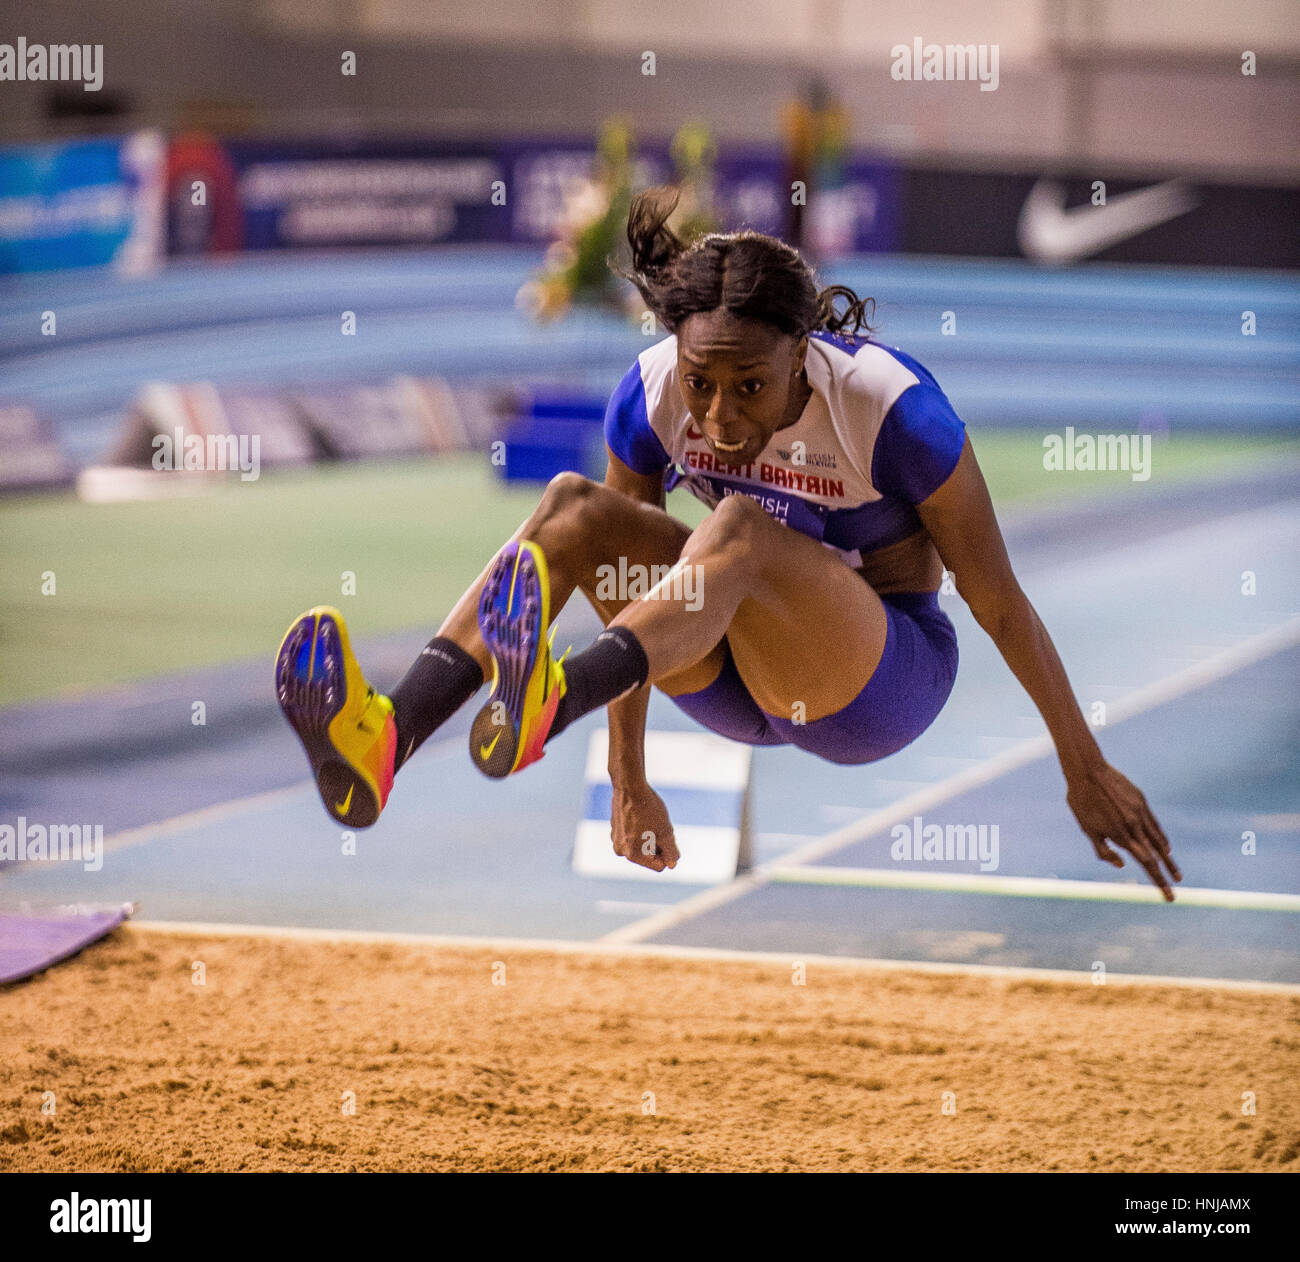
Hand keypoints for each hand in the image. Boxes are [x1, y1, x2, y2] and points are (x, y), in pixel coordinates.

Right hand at [610, 778, 678, 872]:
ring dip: (650, 836)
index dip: (668, 853)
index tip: (669, 837)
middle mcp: (620, 850)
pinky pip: (633, 835)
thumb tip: (672, 865)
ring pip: (642, 845)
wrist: (629, 785)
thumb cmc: (649, 809)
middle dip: (658, 844)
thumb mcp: (665, 832)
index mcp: (632, 855)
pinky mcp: (615, 827)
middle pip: (649, 856)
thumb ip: (670, 852)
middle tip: (660, 825)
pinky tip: (642, 814)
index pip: (659, 866)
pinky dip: (641, 829)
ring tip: (650, 819)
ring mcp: (616, 838)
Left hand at [1066, 762, 1180, 900]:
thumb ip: (1104, 850)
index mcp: (1121, 835)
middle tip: (1176, 891)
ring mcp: (1140, 813)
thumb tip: (1122, 865)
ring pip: (1159, 841)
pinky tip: (1166, 848)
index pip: (1146, 863)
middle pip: (1156, 856)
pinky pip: (1155, 825)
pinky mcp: (1141, 801)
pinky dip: (1161, 838)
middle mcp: (1135, 826)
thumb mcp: (1087, 829)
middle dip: (1166, 875)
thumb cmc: (1082, 802)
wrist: (1088, 770)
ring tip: (1176, 873)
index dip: (1158, 881)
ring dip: (1168, 859)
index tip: (1168, 895)